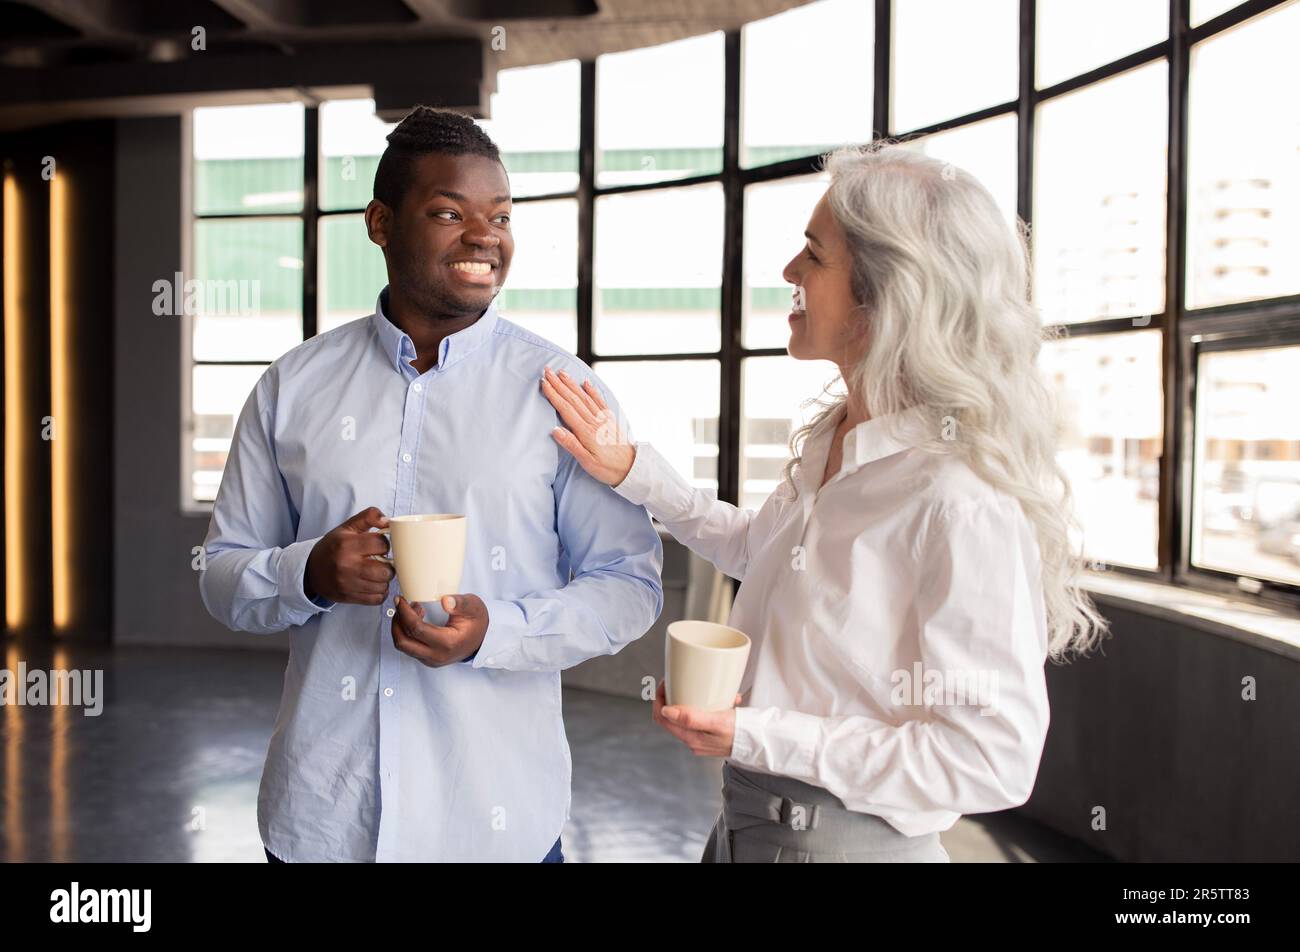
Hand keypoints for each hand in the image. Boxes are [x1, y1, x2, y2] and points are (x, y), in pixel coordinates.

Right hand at [304, 506, 394, 604]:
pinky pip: (377, 599)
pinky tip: (373, 583)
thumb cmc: (332, 547)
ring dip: (384, 579)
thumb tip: (387, 520)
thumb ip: (368, 517)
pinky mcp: (349, 597)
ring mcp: (348, 583)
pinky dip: (379, 592)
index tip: (379, 546)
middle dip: (389, 565)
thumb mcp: (347, 527)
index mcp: (347, 544)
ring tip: (377, 572)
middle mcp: (347, 565)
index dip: (385, 544)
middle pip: (386, 570)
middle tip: (382, 561)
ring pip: (383, 585)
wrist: (310, 570)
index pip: (382, 544)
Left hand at [391, 593, 487, 666]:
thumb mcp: (473, 607)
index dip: (405, 613)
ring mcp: (431, 660)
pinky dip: (407, 632)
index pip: (417, 629)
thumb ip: (460, 603)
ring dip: (400, 627)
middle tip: (402, 605)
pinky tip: (416, 619)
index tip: (401, 600)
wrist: (483, 639)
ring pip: (404, 646)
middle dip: (397, 621)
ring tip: (412, 610)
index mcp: (447, 643)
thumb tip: (446, 601)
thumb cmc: (477, 622)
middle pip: (403, 642)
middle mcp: (436, 655)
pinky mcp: (428, 659)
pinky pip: (409, 648)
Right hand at [540, 367, 634, 486]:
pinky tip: (585, 383)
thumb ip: (571, 445)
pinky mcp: (610, 420)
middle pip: (573, 399)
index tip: (543, 382)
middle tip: (547, 370)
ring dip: (572, 384)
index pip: (565, 408)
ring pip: (584, 397)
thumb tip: (555, 430)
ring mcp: (603, 419)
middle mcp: (594, 421)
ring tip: (561, 373)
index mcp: (586, 431)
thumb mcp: (587, 462)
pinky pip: (599, 401)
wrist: (633, 468)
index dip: (553, 395)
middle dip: (559, 384)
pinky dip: (591, 390)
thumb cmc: (608, 469)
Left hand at [652, 679, 738, 757]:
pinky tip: (718, 698)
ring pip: (683, 716)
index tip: (666, 684)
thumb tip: (665, 711)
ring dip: (687, 700)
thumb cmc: (740, 731)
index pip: (662, 718)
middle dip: (670, 697)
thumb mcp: (716, 722)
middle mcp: (692, 740)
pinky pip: (698, 717)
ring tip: (698, 688)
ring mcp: (700, 738)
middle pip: (670, 717)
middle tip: (676, 681)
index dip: (659, 699)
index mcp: (690, 738)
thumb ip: (691, 718)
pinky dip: (703, 705)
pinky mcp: (708, 734)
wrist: (759, 742)